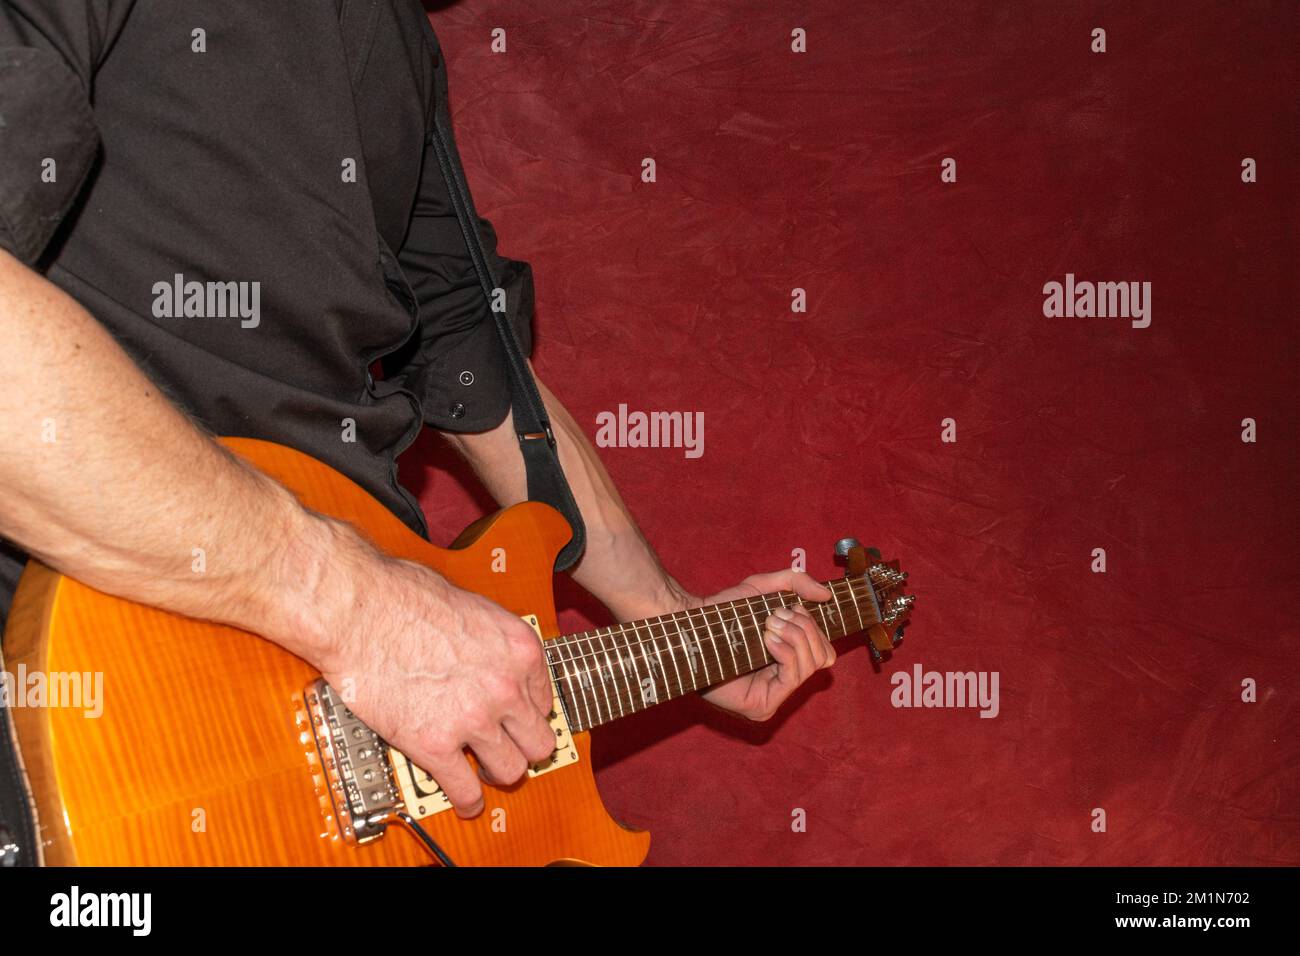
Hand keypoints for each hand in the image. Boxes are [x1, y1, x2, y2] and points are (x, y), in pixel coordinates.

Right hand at [279, 519, 557, 818]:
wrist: (358, 611)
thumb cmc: (402, 595)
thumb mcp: (469, 605)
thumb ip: (487, 639)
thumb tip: (483, 652)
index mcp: (519, 649)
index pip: (544, 698)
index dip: (526, 710)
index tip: (516, 718)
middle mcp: (506, 687)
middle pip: (539, 741)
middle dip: (523, 746)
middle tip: (508, 748)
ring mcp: (473, 719)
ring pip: (510, 770)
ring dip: (497, 774)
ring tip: (485, 773)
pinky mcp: (434, 745)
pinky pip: (465, 789)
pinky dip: (466, 800)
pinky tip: (464, 799)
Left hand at [681, 570, 835, 720]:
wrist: (694, 625)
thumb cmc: (726, 610)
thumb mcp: (765, 588)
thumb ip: (796, 583)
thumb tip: (826, 595)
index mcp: (788, 659)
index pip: (824, 651)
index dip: (814, 628)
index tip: (792, 608)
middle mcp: (783, 681)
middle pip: (823, 657)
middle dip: (804, 629)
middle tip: (775, 616)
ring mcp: (774, 696)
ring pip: (810, 665)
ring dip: (794, 636)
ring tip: (768, 624)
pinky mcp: (762, 706)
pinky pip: (792, 677)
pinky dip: (785, 652)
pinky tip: (767, 639)